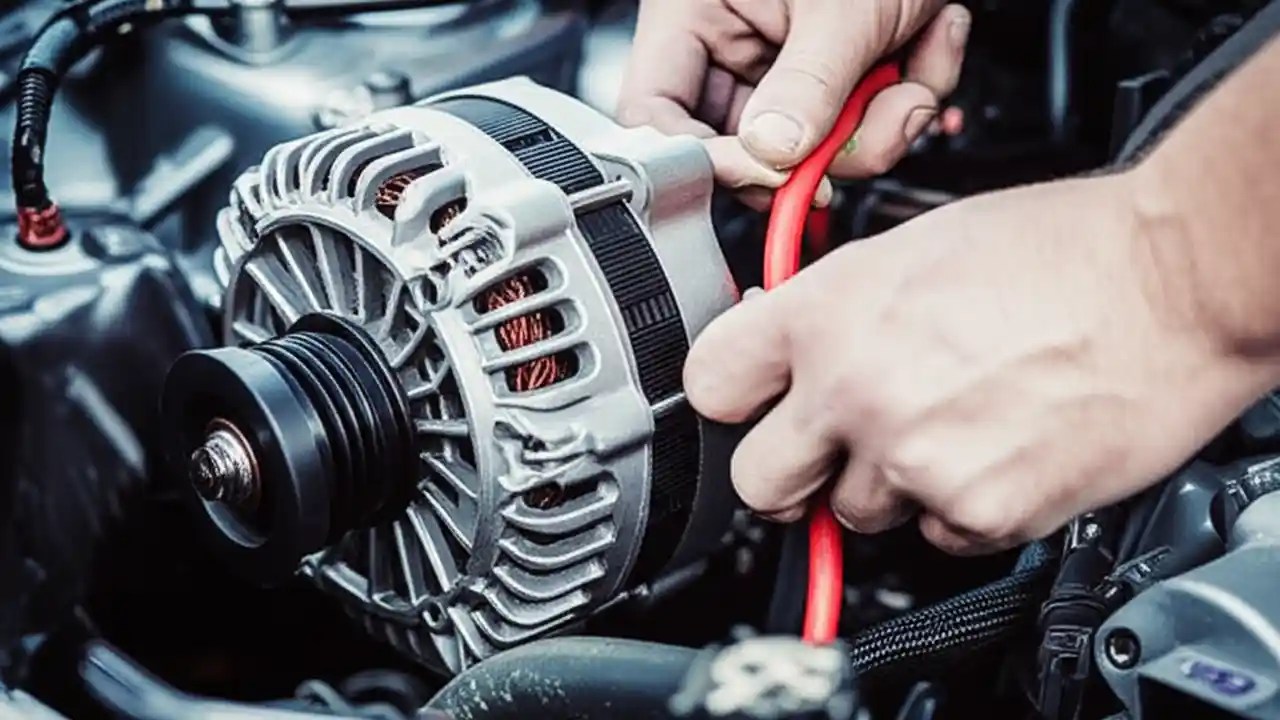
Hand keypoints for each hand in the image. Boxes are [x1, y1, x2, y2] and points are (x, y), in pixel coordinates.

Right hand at [617, 0, 969, 208]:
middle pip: (749, 148)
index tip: (772, 174)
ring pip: (817, 147)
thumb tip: (773, 155)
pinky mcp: (840, 75)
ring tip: (916, 68)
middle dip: (827, 150)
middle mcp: (734, 45)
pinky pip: (865, 124)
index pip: (659, 116)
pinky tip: (928, 39)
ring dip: (884, 121)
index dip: (707, 160)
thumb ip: (808, 85)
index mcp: (695, 14)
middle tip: (872, 128)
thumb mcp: (841, 8)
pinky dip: (911, 92)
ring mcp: (788, 64)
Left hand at [684, 169, 1276, 553]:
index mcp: (824, 312)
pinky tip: (996, 452)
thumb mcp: (909, 247)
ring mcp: (910, 458)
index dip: (728, 398)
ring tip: (952, 427)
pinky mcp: (975, 512)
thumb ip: (833, 310)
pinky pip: (933, 537)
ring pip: (851, 514)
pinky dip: (958, 510)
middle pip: (756, 481)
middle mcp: (852, 389)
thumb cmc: (1058, 251)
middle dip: (790, 471)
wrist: (1171, 283)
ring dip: (888, 486)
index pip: (708, 384)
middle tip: (831, 449)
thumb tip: (790, 351)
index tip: (749, 405)